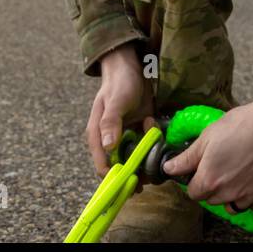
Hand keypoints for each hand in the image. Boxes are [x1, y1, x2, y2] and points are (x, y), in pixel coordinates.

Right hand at [86, 43, 155, 175]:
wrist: (131, 67)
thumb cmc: (119, 83)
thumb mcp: (116, 102)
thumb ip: (111, 123)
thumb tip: (108, 147)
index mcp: (98, 137)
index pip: (103, 167)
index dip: (116, 179)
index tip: (133, 183)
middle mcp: (109, 141)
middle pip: (120, 167)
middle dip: (135, 173)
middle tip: (150, 176)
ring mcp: (124, 137)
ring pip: (134, 160)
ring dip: (145, 161)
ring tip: (154, 153)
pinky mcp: (137, 131)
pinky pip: (145, 146)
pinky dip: (151, 144)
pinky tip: (153, 128)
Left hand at [161, 90, 252, 212]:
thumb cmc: (242, 125)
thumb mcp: (208, 136)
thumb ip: (187, 157)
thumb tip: (169, 168)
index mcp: (210, 179)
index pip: (193, 193)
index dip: (194, 181)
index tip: (200, 171)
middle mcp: (227, 193)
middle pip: (212, 199)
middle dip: (212, 186)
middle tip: (220, 166)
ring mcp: (248, 196)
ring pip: (231, 205)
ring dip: (229, 194)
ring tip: (235, 174)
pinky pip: (252, 205)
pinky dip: (250, 197)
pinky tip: (251, 179)